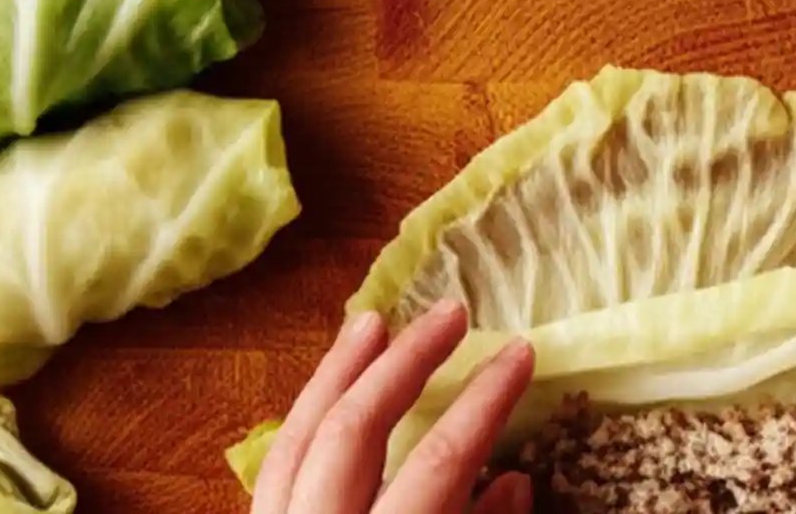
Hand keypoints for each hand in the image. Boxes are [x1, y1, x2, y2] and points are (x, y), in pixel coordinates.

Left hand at [249, 300, 534, 513]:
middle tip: (449, 313)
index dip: (484, 402)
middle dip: (405, 363)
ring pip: (297, 438)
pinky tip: (327, 391)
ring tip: (373, 322)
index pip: (442, 462)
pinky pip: (276, 465)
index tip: (520, 352)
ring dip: (339, 373)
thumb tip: (513, 481)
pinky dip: (304, 417)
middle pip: (356, 429)